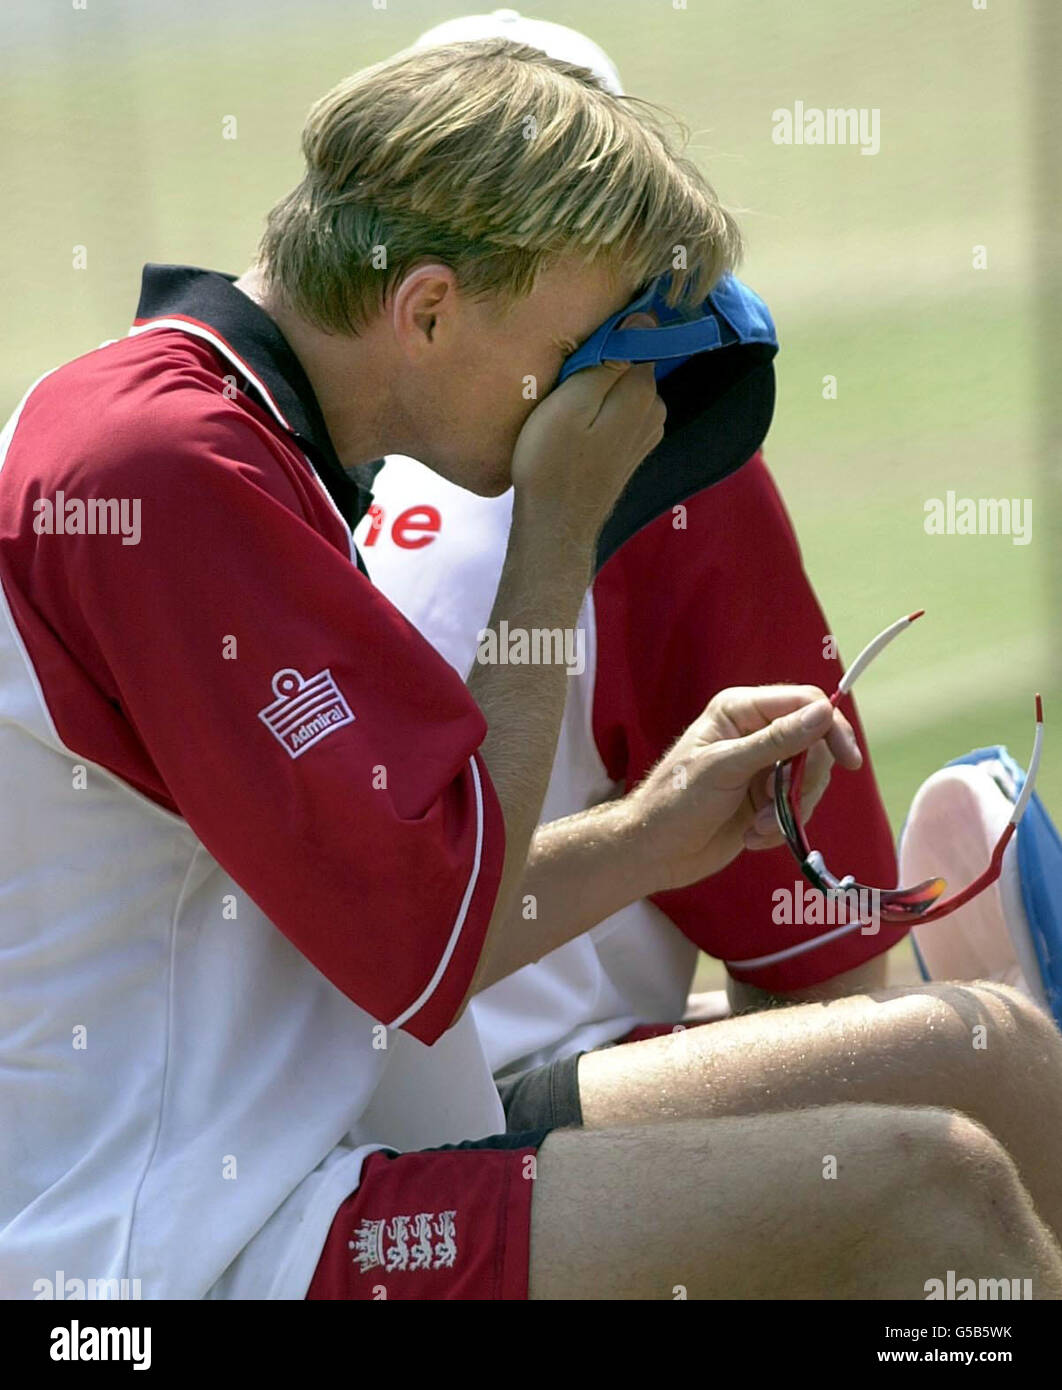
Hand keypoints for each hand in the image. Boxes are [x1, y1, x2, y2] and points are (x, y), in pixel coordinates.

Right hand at [509, 313, 663, 547]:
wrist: (555, 524)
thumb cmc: (552, 461)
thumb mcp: (571, 402)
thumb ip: (608, 360)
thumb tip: (642, 318)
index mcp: (642, 392)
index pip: (637, 337)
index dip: (605, 338)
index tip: (574, 355)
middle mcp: (656, 410)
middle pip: (631, 364)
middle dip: (602, 364)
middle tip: (562, 382)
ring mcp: (648, 433)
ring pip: (625, 390)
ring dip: (599, 389)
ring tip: (565, 405)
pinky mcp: (634, 450)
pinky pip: (621, 413)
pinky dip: (602, 412)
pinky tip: (576, 427)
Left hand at [622, 685, 863, 892]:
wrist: (655, 852)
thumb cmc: (676, 801)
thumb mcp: (726, 768)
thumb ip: (776, 741)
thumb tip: (823, 714)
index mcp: (741, 710)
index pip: (804, 703)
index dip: (831, 728)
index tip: (849, 760)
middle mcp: (756, 732)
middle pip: (816, 744)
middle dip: (802, 782)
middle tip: (776, 804)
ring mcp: (763, 767)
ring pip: (811, 780)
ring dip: (788, 811)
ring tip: (755, 827)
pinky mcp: (767, 799)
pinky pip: (798, 808)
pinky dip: (781, 827)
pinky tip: (751, 837)